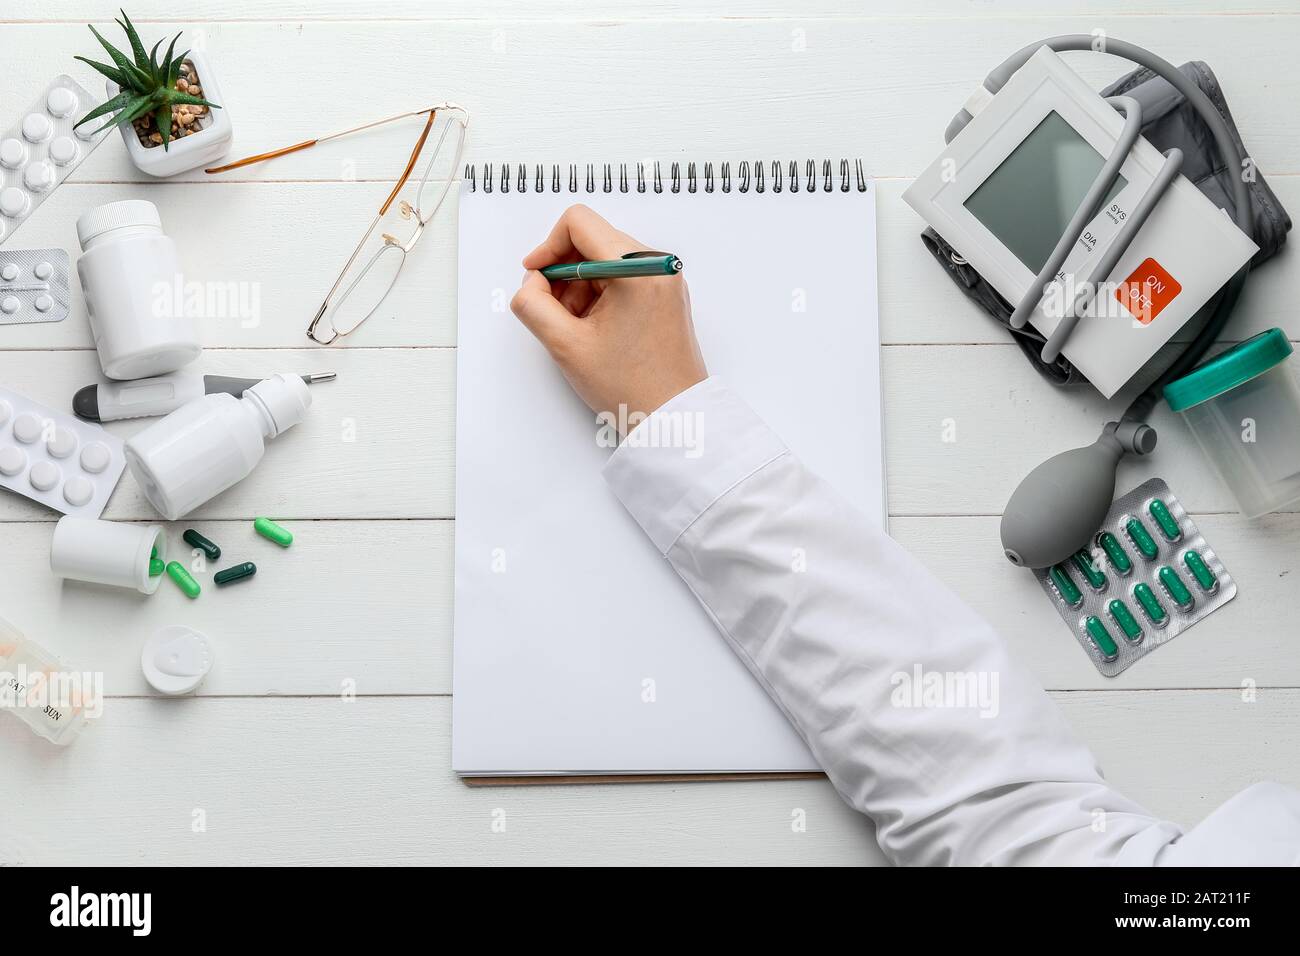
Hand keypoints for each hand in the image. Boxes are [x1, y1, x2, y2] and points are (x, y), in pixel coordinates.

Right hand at [510, 204, 706, 428]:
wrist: (675, 417)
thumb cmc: (631, 388)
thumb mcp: (565, 346)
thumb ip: (533, 304)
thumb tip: (531, 282)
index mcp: (638, 268)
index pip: (579, 222)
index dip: (547, 247)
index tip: (536, 278)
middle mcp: (657, 264)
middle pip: (592, 240)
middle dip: (564, 273)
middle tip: (555, 313)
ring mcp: (665, 279)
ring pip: (605, 260)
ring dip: (580, 287)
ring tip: (577, 329)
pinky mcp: (665, 294)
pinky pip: (622, 277)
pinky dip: (600, 295)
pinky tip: (595, 329)